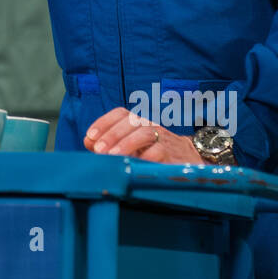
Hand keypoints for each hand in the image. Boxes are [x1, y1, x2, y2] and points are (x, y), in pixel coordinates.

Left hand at [82, 106, 205, 163]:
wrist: (189, 160)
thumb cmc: (153, 153)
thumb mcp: (130, 148)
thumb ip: (108, 144)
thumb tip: (88, 141)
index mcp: (138, 123)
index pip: (120, 113)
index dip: (104, 122)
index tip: (90, 136)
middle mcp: (150, 126)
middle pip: (131, 121)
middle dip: (112, 134)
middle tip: (99, 150)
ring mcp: (163, 138)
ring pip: (144, 133)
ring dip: (125, 144)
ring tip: (112, 157)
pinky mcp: (173, 154)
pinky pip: (159, 151)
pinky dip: (145, 157)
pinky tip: (133, 165)